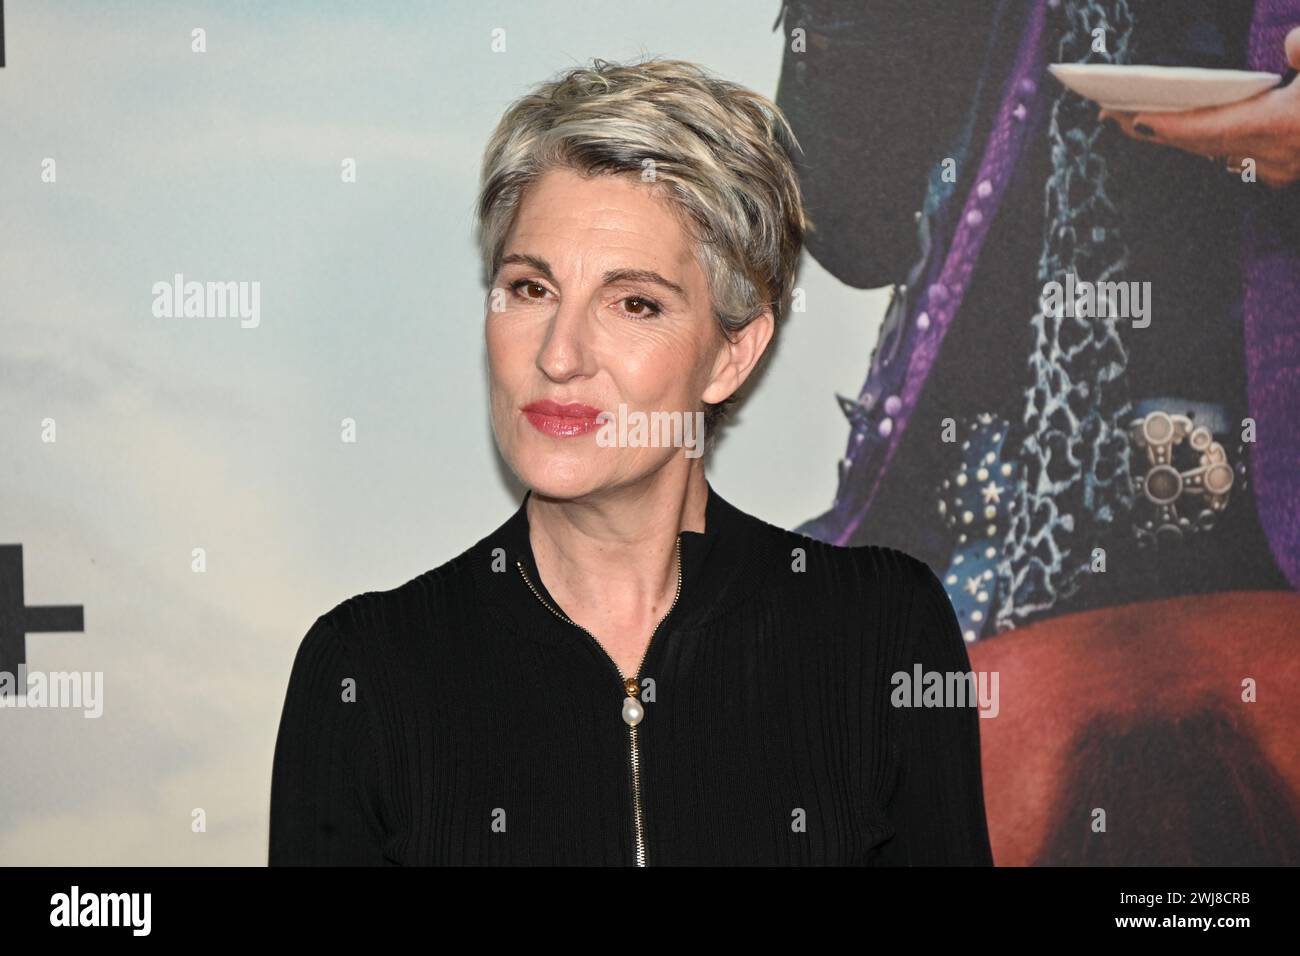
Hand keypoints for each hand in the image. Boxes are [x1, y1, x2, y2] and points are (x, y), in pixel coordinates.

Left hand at [1098, 26, 1299, 188]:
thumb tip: (1296, 44)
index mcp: (1286, 127)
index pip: (1211, 129)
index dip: (1168, 126)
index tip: (1129, 120)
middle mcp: (1277, 155)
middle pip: (1202, 145)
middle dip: (1157, 130)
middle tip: (1112, 115)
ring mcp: (1283, 168)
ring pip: (1217, 154)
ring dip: (1180, 139)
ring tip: (1142, 121)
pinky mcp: (1290, 169)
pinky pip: (1237, 157)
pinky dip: (1211, 143)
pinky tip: (1193, 132)